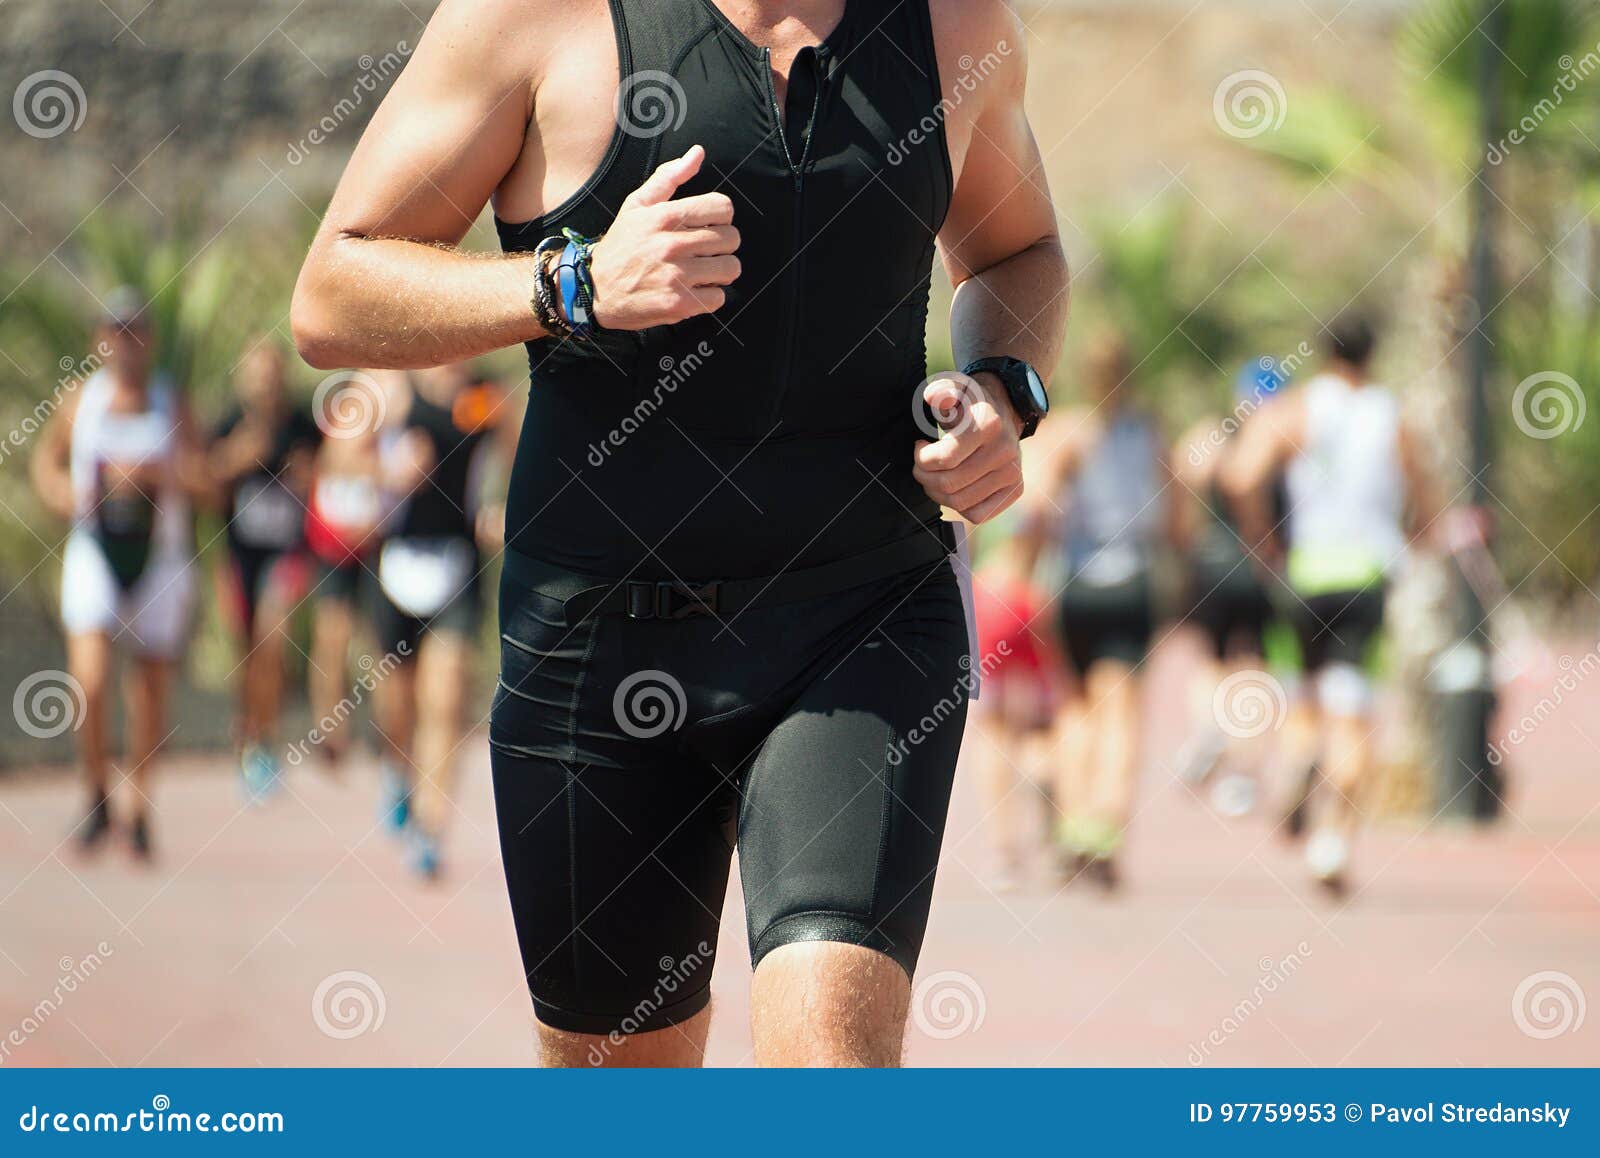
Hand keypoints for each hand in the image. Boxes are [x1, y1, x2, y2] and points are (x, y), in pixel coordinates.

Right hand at [588, 145, 740, 330]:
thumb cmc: (620, 245)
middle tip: (704, 251)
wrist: (595, 290)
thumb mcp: (636, 205)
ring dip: (720, 272)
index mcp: (665, 216)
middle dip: (722, 245)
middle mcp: (672, 244)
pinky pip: (719, 298)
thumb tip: (697, 153)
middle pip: (731, 239)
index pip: (723, 207)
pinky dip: (710, 297)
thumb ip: (668, 177)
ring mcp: (676, 276)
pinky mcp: (679, 304)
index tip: (708, 226)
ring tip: (701, 272)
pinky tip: (693, 291)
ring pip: (730, 268)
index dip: (720, 217)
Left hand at [912, 372, 1024, 524]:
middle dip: (925, 477)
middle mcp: (1005, 451)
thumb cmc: (971, 404)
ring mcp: (1013, 473)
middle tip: (921, 466)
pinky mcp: (1015, 490)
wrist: (1004, 413)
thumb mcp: (956, 388)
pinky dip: (960, 506)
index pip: (944, 458)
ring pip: (960, 502)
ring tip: (935, 476)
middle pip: (949, 484)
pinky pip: (979, 514)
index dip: (921, 458)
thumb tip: (935, 397)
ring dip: (937, 493)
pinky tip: (955, 488)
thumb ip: (942, 390)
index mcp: (989, 425)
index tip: (919, 448)